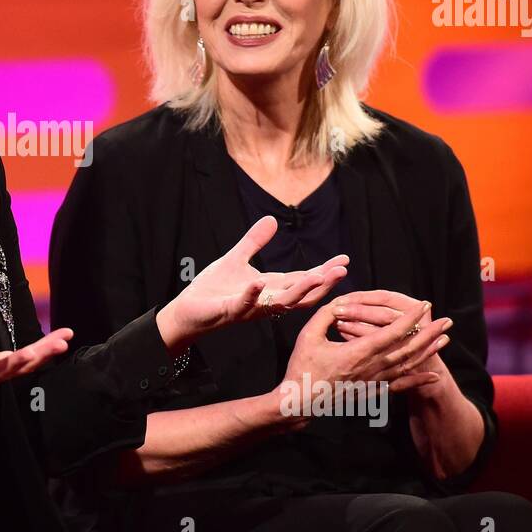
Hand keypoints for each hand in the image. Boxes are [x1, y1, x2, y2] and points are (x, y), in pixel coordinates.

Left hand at [156, 215, 348, 347]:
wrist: (187, 311)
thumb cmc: (212, 289)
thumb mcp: (236, 259)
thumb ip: (254, 241)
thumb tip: (272, 219)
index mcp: (269, 287)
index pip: (302, 279)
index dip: (324, 271)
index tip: (344, 260)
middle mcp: (265, 300)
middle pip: (301, 293)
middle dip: (322, 283)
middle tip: (342, 271)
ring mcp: (249, 307)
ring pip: (281, 302)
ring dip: (299, 290)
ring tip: (317, 276)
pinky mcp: (228, 311)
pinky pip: (243, 304)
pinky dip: (252, 294)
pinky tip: (259, 282)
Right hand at [282, 297, 451, 397]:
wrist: (300, 401)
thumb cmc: (302, 367)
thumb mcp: (308, 336)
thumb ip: (325, 316)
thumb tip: (340, 302)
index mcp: (356, 352)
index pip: (391, 333)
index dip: (409, 319)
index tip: (424, 306)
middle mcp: (370, 367)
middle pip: (407, 348)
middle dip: (428, 333)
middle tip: (447, 321)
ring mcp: (374, 381)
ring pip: (407, 365)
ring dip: (428, 351)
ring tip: (444, 339)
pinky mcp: (372, 391)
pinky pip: (401, 386)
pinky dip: (419, 381)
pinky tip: (435, 376)